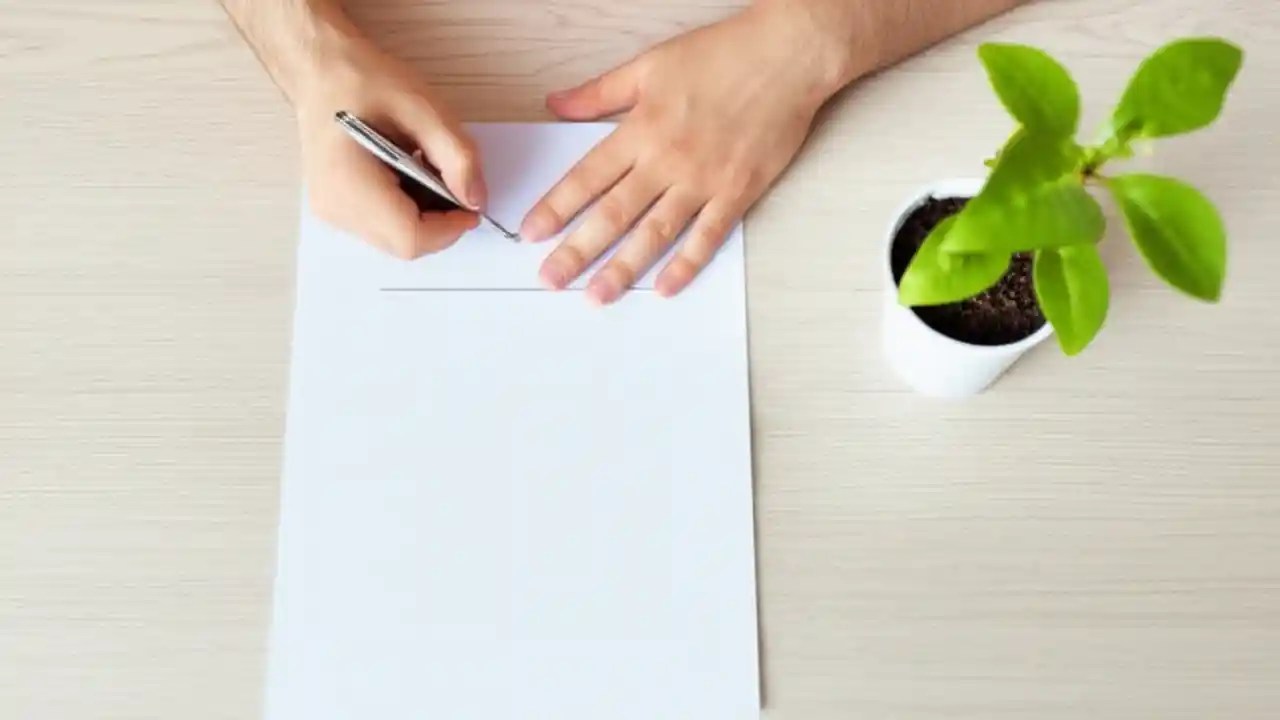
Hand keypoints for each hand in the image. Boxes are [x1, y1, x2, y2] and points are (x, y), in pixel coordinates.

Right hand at [296, 34, 483, 258]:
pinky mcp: (336, 208)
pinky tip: (408, 174)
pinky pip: (382, 226)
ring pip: (394, 239)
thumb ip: (457, 156)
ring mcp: (332, 212)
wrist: (319, 70)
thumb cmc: (363, 80)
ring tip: (426, 171)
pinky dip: (407, 209)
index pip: (410, 237)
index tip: (469, 204)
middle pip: (403, 244)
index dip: (449, 229)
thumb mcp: (423, 108)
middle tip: (452, 183)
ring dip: (425, 216)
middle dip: (439, 223)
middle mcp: (336, 207)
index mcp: (350, 183)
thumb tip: (476, 200)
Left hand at [520, 3, 849, 302]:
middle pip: (613, 214)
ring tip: (598, 295)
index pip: (587, 177)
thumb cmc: (721, 54)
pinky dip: (686, 264)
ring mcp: (703, 180)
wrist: (786, 56)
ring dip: (624, 268)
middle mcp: (667, 160)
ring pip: (655, 233)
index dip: (556, 207)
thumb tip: (556, 104)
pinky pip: (707, 236)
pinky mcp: (737, 191)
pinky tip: (665, 287)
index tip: (531, 233)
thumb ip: (600, 92)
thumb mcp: (649, 64)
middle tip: (552, 279)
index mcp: (640, 129)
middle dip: (578, 251)